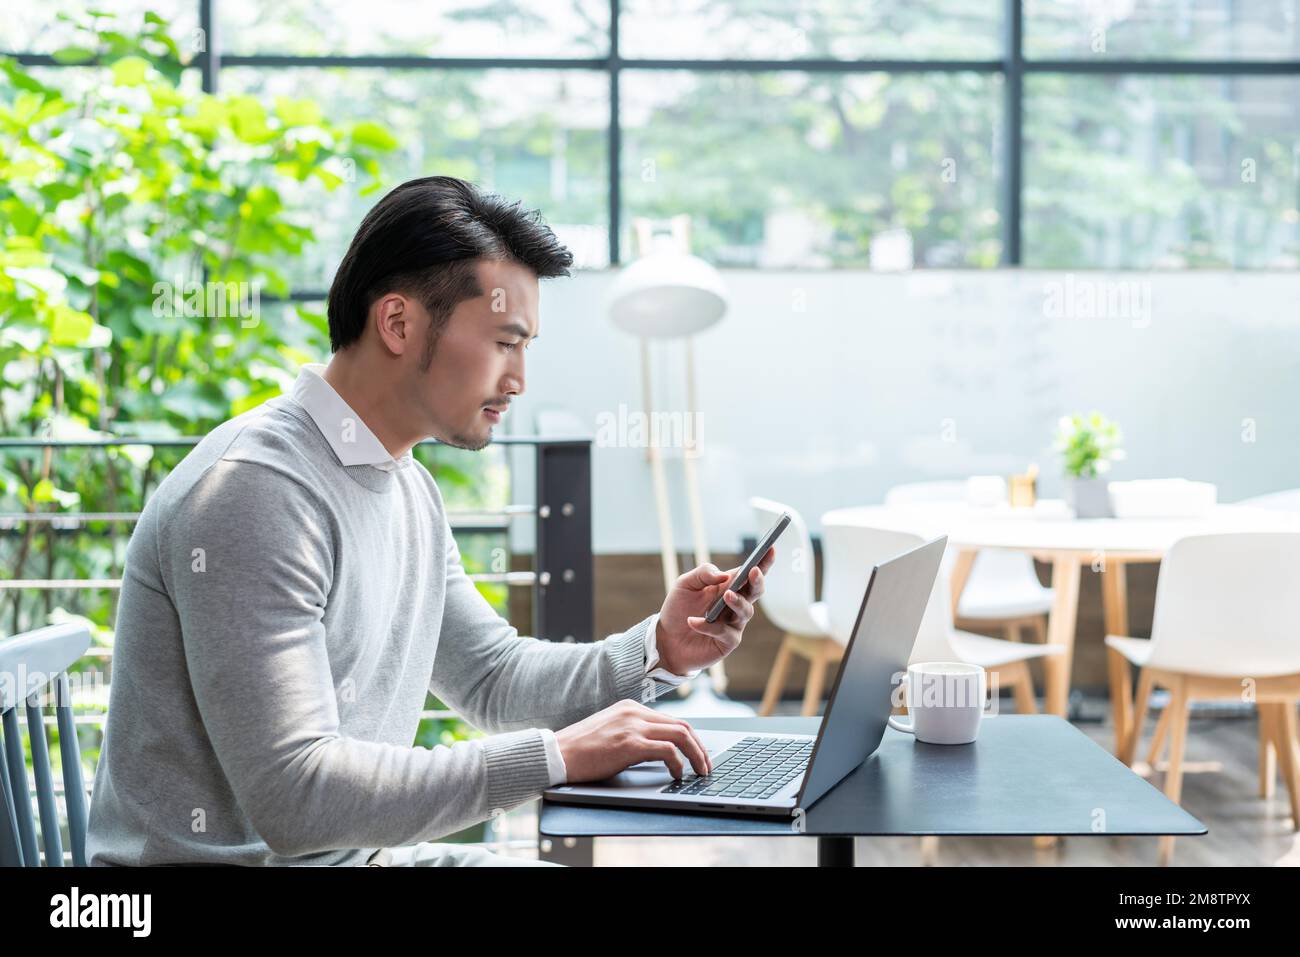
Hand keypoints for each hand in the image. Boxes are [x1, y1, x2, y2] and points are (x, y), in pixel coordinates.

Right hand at [555, 699, 711, 782]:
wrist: (556, 754)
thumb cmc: (579, 751)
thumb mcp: (610, 734)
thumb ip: (632, 735)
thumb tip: (657, 753)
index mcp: (630, 708)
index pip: (671, 720)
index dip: (690, 739)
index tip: (697, 754)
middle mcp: (634, 712)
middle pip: (682, 725)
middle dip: (700, 747)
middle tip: (706, 765)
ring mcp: (632, 725)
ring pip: (681, 734)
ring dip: (696, 755)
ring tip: (700, 771)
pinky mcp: (630, 743)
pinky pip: (668, 751)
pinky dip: (679, 763)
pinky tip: (677, 774)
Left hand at [654, 546, 774, 676]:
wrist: (666, 639)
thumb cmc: (678, 609)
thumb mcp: (685, 584)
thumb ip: (703, 574)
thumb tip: (724, 575)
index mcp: (728, 585)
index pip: (750, 572)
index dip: (763, 561)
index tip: (771, 549)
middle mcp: (736, 603)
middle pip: (755, 591)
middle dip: (757, 580)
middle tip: (754, 571)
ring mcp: (734, 623)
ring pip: (746, 611)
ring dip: (737, 601)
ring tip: (726, 595)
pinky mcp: (728, 641)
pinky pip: (724, 632)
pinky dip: (707, 626)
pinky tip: (693, 621)